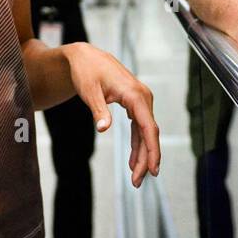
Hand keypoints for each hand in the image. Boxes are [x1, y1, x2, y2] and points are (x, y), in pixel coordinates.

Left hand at [63, 42, 160, 186]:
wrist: (85, 56)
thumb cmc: (86, 71)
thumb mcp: (90, 91)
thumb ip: (99, 111)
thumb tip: (104, 129)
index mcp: (135, 95)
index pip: (148, 127)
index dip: (152, 150)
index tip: (152, 169)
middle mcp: (142, 97)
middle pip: (149, 133)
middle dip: (145, 158)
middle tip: (137, 182)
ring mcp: (139, 100)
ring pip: (145, 132)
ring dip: (141, 154)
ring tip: (135, 177)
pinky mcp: (134, 103)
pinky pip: (139, 127)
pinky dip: (136, 144)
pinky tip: (132, 160)